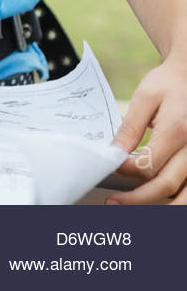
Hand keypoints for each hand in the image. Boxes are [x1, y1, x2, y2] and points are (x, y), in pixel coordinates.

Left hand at [108, 54, 186, 203]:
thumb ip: (130, 127)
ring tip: (132, 206)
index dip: (126, 170)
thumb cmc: (169, 84)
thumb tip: (114, 153)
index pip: (149, 164)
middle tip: (114, 202)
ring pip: (185, 195)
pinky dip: (177, 198)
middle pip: (167, 185)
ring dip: (158, 205)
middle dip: (137, 197)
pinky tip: (158, 199)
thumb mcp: (145, 97)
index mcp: (178, 130)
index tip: (110, 166)